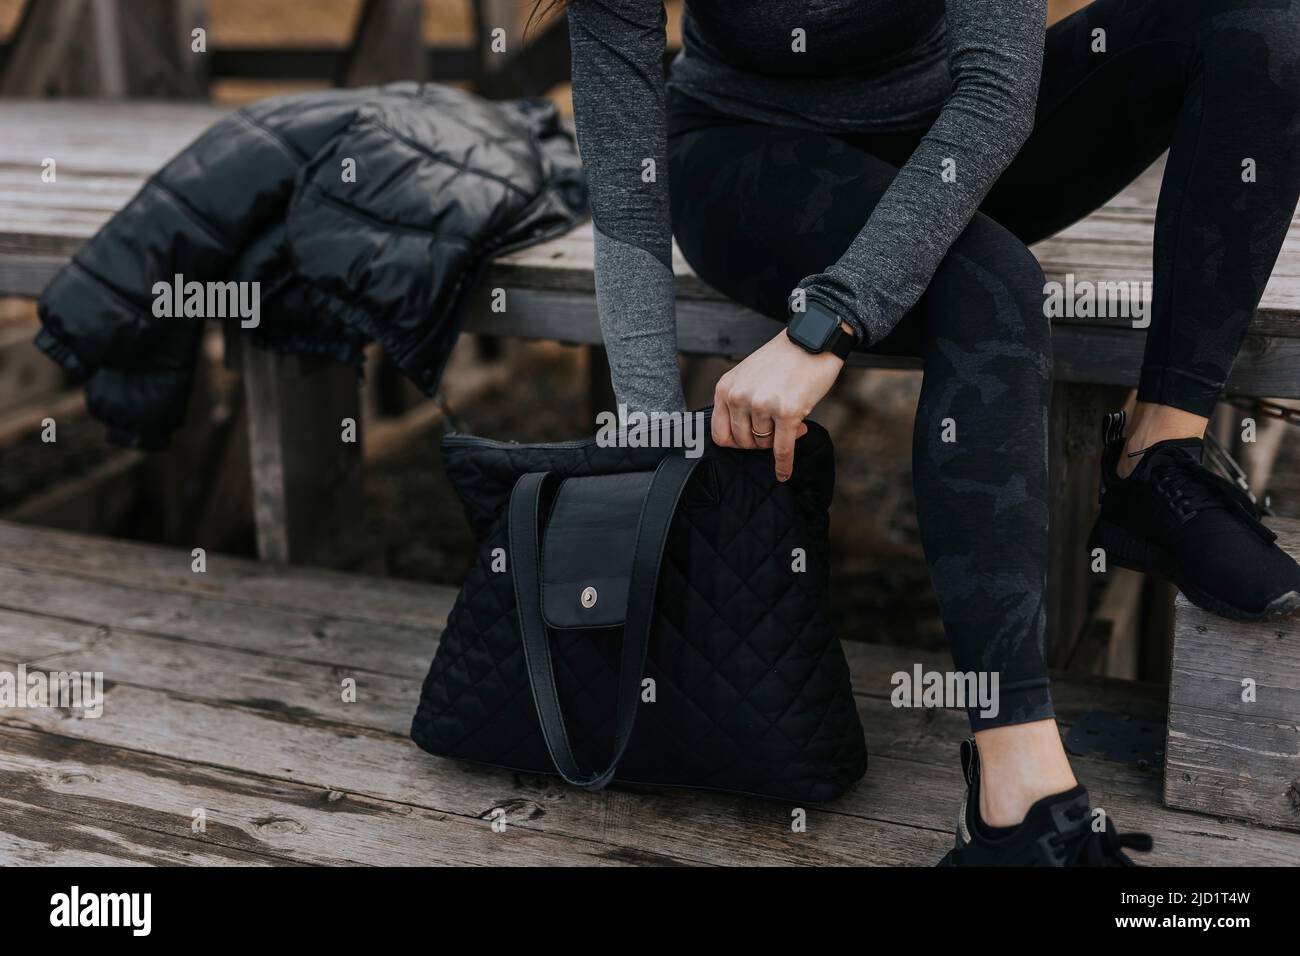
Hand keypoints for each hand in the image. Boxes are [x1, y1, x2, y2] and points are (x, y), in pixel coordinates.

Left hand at [712, 325, 848, 481]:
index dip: (735, 443)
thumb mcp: (747, 375)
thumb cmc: (782, 359)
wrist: (812, 340)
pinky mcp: (787, 412)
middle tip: (777, 429)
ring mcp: (762, 405)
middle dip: (760, 442)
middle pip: (743, 442)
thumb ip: (738, 401)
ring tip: (793, 423)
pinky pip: (782, 449)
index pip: (719, 434)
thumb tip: (745, 437)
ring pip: (764, 444)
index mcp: (725, 388)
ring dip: (779, 440)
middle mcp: (739, 397)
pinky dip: (784, 465)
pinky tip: (784, 473)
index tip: (749, 441)